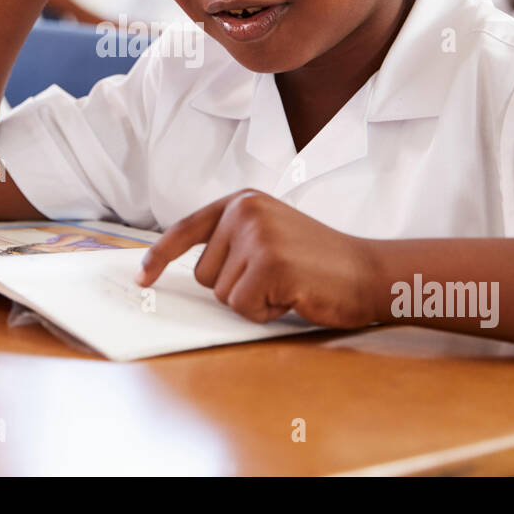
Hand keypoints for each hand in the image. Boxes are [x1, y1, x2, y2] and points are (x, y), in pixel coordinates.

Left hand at [136, 189, 378, 327]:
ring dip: (254, 301)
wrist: (370, 272)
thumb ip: (233, 242)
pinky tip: (293, 295)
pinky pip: (244, 308)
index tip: (143, 276)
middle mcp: (246, 212)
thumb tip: (188, 270)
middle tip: (277, 277)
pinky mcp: (270, 264)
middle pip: (205, 274)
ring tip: (288, 283)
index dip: (160, 255)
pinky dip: (267, 313)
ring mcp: (257, 236)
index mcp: (244, 201)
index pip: (188, 228)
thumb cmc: (319, 262)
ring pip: (224, 295)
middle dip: (236, 287)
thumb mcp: (270, 234)